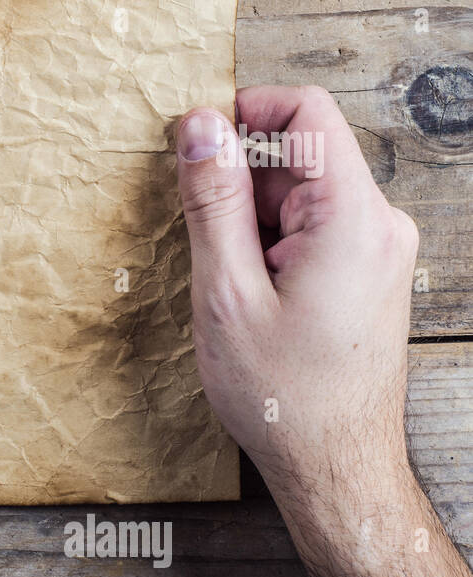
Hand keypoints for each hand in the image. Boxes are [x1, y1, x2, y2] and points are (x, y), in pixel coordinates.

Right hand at [173, 85, 417, 504]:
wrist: (334, 463)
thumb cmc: (283, 393)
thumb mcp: (227, 292)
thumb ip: (214, 201)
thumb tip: (199, 125)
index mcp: (352, 218)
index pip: (307, 112)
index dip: (245, 113)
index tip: (197, 146)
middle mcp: (379, 223)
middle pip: (299, 155)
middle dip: (240, 186)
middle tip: (207, 248)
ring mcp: (378, 248)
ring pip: (301, 195)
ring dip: (253, 224)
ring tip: (234, 288)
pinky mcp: (368, 270)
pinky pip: (313, 227)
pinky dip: (272, 247)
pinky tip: (254, 298)